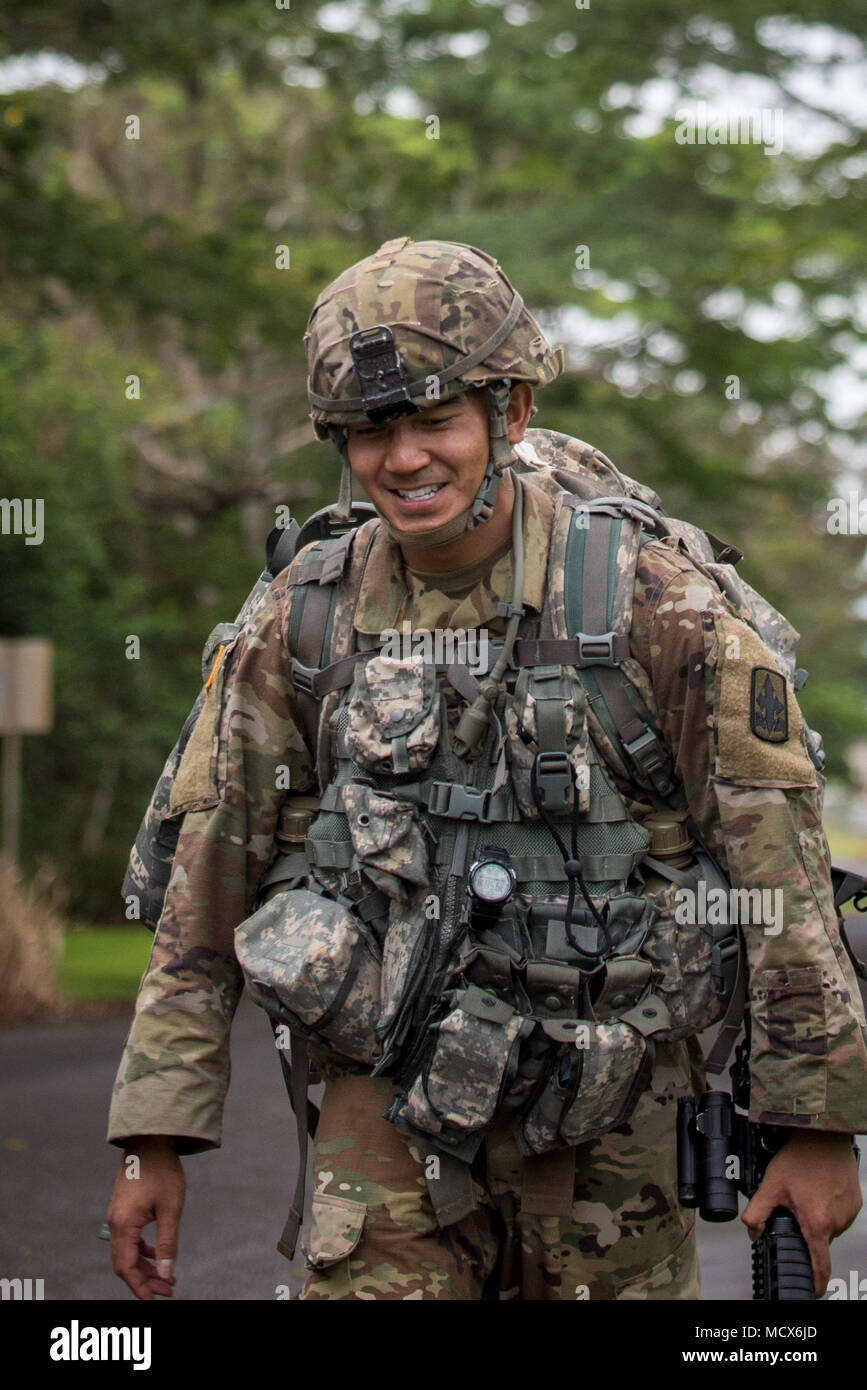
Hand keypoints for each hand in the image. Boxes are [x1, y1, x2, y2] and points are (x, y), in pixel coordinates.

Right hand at [107, 1135, 185, 1299]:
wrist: (151, 1141)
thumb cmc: (163, 1171)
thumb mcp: (171, 1209)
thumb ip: (168, 1243)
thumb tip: (167, 1274)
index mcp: (124, 1224)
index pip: (126, 1267)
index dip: (140, 1288)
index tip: (155, 1301)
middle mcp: (115, 1222)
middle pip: (125, 1263)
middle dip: (145, 1281)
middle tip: (168, 1291)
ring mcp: (117, 1215)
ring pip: (127, 1252)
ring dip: (145, 1267)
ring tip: (167, 1278)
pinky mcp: (123, 1209)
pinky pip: (129, 1239)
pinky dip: (143, 1251)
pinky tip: (158, 1254)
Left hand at [741, 1130, 861, 1296]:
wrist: (823, 1136)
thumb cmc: (801, 1157)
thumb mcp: (770, 1186)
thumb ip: (757, 1213)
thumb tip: (753, 1231)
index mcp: (817, 1224)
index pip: (819, 1266)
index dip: (815, 1283)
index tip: (812, 1290)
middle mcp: (837, 1221)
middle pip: (819, 1240)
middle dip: (805, 1230)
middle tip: (795, 1208)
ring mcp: (848, 1212)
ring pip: (829, 1226)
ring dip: (816, 1217)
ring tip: (806, 1193)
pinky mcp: (855, 1202)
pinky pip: (839, 1213)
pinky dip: (827, 1207)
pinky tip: (817, 1190)